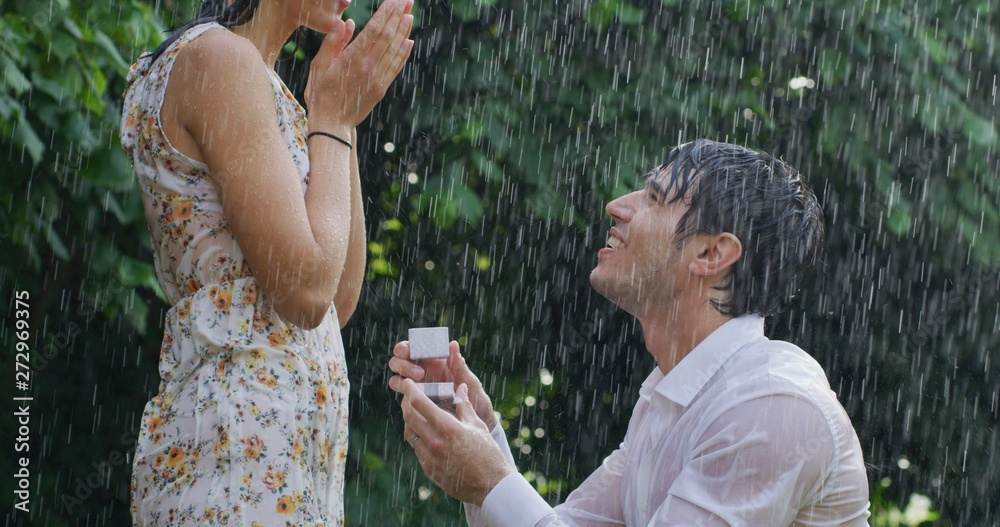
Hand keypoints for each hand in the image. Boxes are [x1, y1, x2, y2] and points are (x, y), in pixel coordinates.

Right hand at [305, 0, 414, 126]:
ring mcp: (377, 79)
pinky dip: (404, 52)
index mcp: (351, 60)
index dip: (385, 13)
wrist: (332, 125)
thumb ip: (332, 43)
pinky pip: (396, 66)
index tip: (393, 0)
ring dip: (404, 31)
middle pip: (388, 36)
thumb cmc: (320, 94)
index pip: (373, 30)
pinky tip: (409, 40)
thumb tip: (346, 22)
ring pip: (395, 50)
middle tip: (407, 0)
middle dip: (398, 16)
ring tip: (410, 14)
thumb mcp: (318, 66)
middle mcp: (368, 68)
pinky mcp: (382, 88)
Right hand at [388, 340, 496, 429]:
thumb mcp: (471, 383)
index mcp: (435, 363)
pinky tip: (415, 403)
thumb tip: (453, 344)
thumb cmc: (477, 401)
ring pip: (396, 380)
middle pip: (397, 363)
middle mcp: (423, 375)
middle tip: (419, 374)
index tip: (409, 352)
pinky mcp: (416, 408)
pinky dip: (405, 399)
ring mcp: (418, 391)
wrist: (477, 427)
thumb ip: (460, 366)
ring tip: (417, 386)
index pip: (412, 349)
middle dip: (402, 365)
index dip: (405, 347)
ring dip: (401, 380)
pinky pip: (404, 402)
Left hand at [396, 380, 514, 504]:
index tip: (407, 384)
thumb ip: (464, 405)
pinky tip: (426, 435)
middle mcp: (435, 442)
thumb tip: (460, 387)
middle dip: (406, 405)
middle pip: (409, 418)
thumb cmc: (488, 453)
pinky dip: (418, 439)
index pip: (420, 403)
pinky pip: (417, 450)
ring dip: (410, 422)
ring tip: (416, 414)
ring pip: (410, 435)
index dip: (410, 390)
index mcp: (447, 427)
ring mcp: (430, 458)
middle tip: (409, 398)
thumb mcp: (478, 425)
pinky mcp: (430, 471)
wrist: (491, 486)